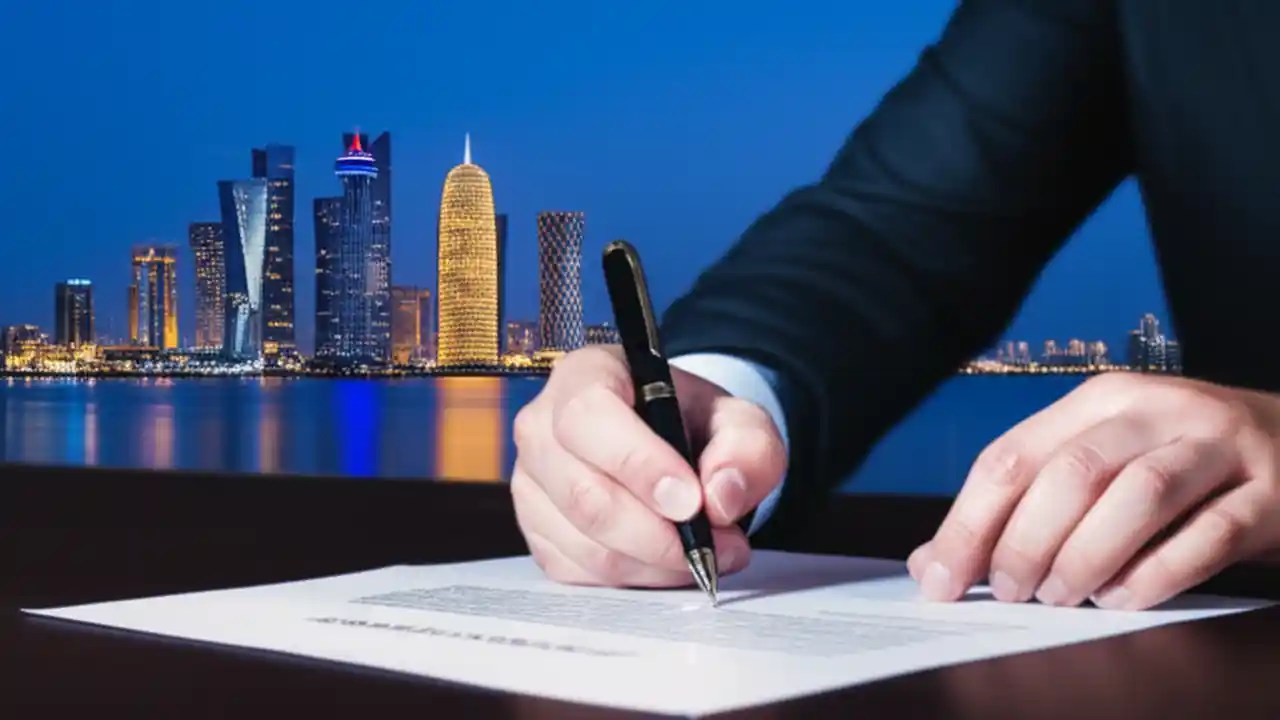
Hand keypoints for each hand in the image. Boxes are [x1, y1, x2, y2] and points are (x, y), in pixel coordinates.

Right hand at [510, 345, 787, 586]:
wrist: (668, 444)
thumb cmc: (693, 424)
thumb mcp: (738, 420)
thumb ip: (746, 448)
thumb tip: (720, 496)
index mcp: (585, 375)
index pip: (589, 417)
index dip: (639, 464)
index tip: (691, 501)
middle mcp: (542, 427)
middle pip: (584, 494)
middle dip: (657, 535)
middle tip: (714, 546)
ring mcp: (530, 483)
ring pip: (585, 544)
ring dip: (654, 564)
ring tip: (704, 555)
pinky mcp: (536, 531)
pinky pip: (581, 572)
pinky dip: (634, 579)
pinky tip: (668, 563)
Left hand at [908, 372, 1279, 609]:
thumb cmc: (1178, 463)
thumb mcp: (1101, 463)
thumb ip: (1022, 505)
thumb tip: (933, 562)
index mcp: (1099, 400)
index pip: (1011, 456)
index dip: (967, 522)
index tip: (940, 578)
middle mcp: (1156, 410)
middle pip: (1070, 473)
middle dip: (1024, 541)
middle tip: (1008, 590)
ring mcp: (1218, 448)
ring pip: (1137, 496)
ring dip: (1085, 556)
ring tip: (1059, 595)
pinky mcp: (1269, 494)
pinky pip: (1205, 537)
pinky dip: (1154, 574)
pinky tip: (1121, 599)